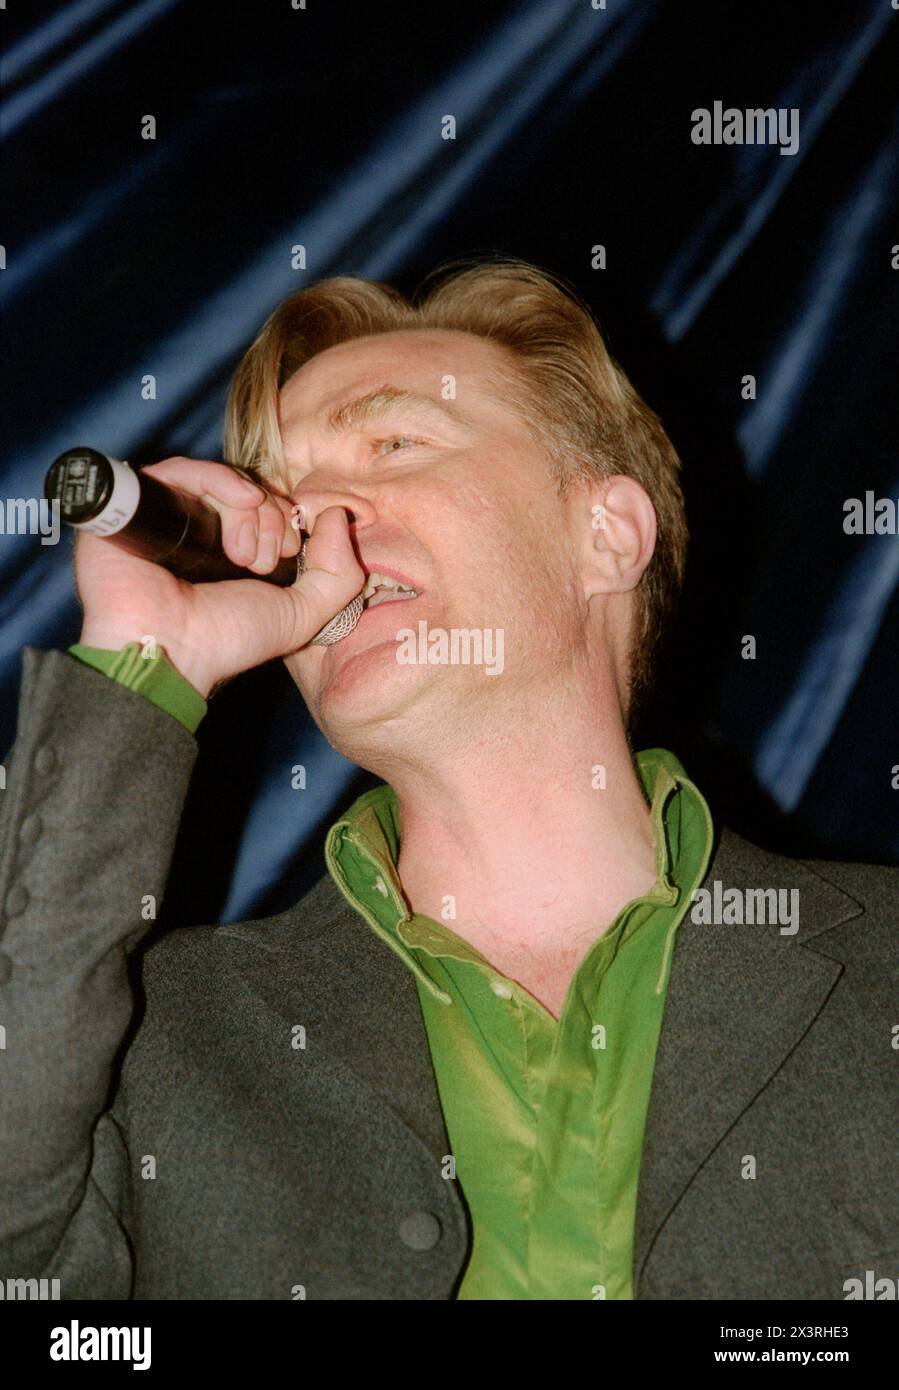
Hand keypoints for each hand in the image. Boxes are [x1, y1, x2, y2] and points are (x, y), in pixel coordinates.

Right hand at [74, 456, 363, 696]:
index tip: (290, 555)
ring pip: (223, 483)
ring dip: (249, 511)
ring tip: (242, 555)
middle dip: (272, 521)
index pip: (269, 511)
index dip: (288, 523)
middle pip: (250, 494)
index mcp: (236, 556)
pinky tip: (244, 500)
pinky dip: (222, 479)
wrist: (169, 648)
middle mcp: (204, 533)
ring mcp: (172, 517)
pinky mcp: (141, 503)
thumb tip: (339, 517)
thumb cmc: (228, 639)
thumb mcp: (302, 615)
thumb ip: (338, 573)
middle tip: (263, 562)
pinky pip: (185, 470)